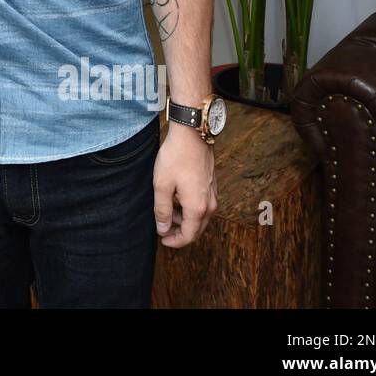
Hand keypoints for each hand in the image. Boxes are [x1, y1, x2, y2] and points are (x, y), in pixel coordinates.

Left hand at [153, 121, 217, 246]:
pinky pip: (202, 206)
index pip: (189, 236)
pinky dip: (190, 209)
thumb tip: (163, 229)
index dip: (175, 241)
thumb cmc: (176, 157)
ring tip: (167, 210)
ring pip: (200, 218)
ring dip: (185, 220)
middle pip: (197, 229)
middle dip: (180, 232)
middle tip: (163, 227)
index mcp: (197, 208)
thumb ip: (162, 210)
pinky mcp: (212, 186)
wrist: (192, 134)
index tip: (162, 239)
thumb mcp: (162, 185)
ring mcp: (213, 195)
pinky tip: (177, 199)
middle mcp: (209, 205)